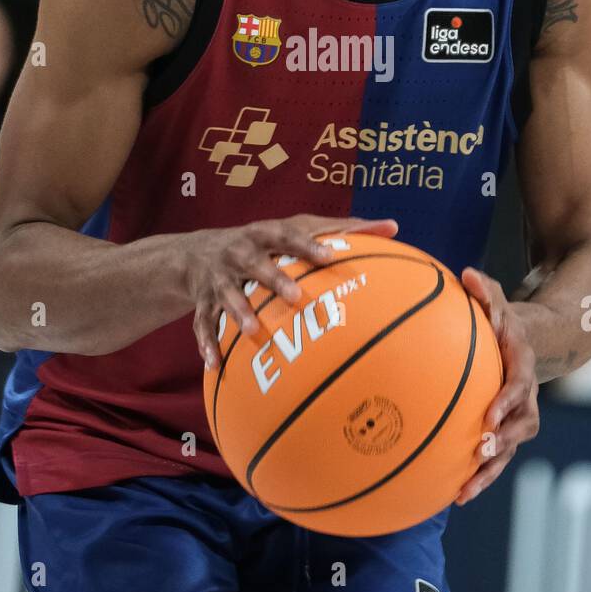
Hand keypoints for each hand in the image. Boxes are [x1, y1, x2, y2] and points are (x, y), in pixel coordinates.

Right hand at [189, 214, 397, 369]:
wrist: (198, 254)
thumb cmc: (265, 241)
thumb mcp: (296, 229)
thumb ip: (342, 229)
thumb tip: (392, 227)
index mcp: (266, 233)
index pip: (289, 235)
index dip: (308, 245)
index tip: (330, 256)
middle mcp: (240, 251)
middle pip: (255, 263)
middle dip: (273, 278)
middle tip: (295, 297)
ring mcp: (218, 277)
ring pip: (226, 293)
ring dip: (237, 311)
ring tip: (253, 330)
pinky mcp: (202, 300)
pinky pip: (202, 323)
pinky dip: (206, 343)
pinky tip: (215, 364)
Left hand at [454, 268, 539, 504]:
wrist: (530, 340)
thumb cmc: (503, 318)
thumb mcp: (497, 299)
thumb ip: (484, 289)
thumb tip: (466, 274)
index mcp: (522, 364)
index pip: (519, 385)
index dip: (507, 402)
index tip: (488, 417)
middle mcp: (526, 395)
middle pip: (522, 426)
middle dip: (502, 443)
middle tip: (480, 454)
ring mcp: (517, 416)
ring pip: (509, 448)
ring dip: (489, 470)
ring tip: (464, 492)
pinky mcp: (503, 429)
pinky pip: (494, 455)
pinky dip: (478, 475)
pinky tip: (452, 494)